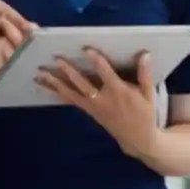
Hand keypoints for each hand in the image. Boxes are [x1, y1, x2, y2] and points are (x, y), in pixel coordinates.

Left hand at [36, 49, 158, 160]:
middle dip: (69, 71)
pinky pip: (70, 101)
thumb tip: (145, 54)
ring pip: (71, 93)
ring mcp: (93, 107)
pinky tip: (45, 85)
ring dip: (55, 83)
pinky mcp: (88, 111)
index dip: (96, 61)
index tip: (86, 49)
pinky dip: (57, 92)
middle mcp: (103, 100)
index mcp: (119, 92)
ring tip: (40, 73)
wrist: (137, 140)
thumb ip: (145, 74)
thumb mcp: (149, 94)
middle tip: (56, 59)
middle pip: (82, 84)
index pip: (105, 74)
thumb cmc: (144, 113)